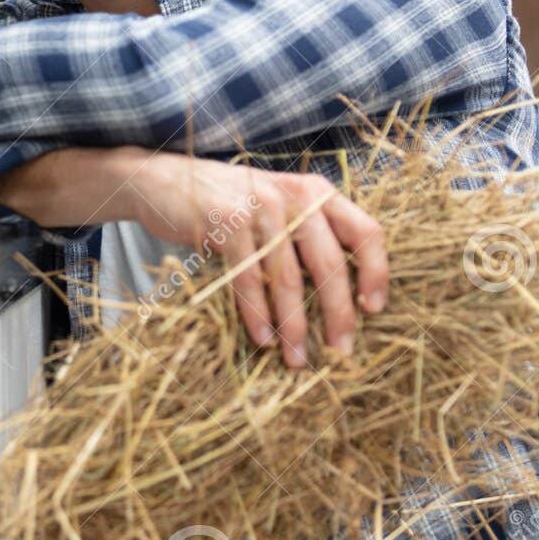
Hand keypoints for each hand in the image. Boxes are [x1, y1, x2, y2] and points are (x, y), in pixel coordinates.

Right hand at [128, 154, 387, 367]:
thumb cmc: (228, 204)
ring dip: (294, 325)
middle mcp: (295, 195)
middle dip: (338, 313)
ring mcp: (260, 206)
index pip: (366, 232)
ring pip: (288, 278)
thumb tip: (342, 296)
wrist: (162, 181)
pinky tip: (263, 340)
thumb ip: (308, 232)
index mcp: (317, 192)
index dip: (376, 273)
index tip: (373, 310)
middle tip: (340, 350)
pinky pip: (250, 279)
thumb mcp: (277, 206)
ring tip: (297, 359)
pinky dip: (257, 315)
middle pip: (329, 263)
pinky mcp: (228, 222)